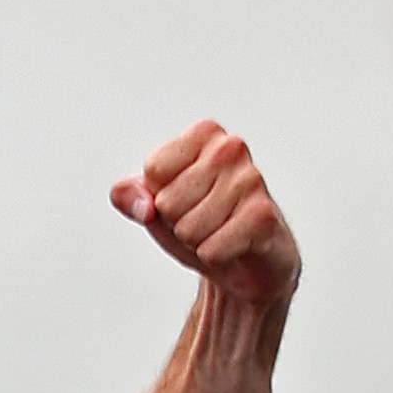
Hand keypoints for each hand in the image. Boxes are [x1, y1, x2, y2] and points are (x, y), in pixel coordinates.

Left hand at [111, 121, 297, 307]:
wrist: (244, 257)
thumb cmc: (198, 218)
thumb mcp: (153, 202)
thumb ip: (129, 195)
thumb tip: (144, 205)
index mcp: (204, 134)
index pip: (153, 171)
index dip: (158, 195)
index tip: (182, 195)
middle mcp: (231, 148)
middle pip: (167, 202)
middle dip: (176, 221)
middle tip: (202, 218)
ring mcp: (251, 181)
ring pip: (188, 230)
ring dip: (196, 240)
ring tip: (217, 229)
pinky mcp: (263, 216)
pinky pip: (210, 250)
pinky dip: (214, 256)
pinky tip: (233, 245)